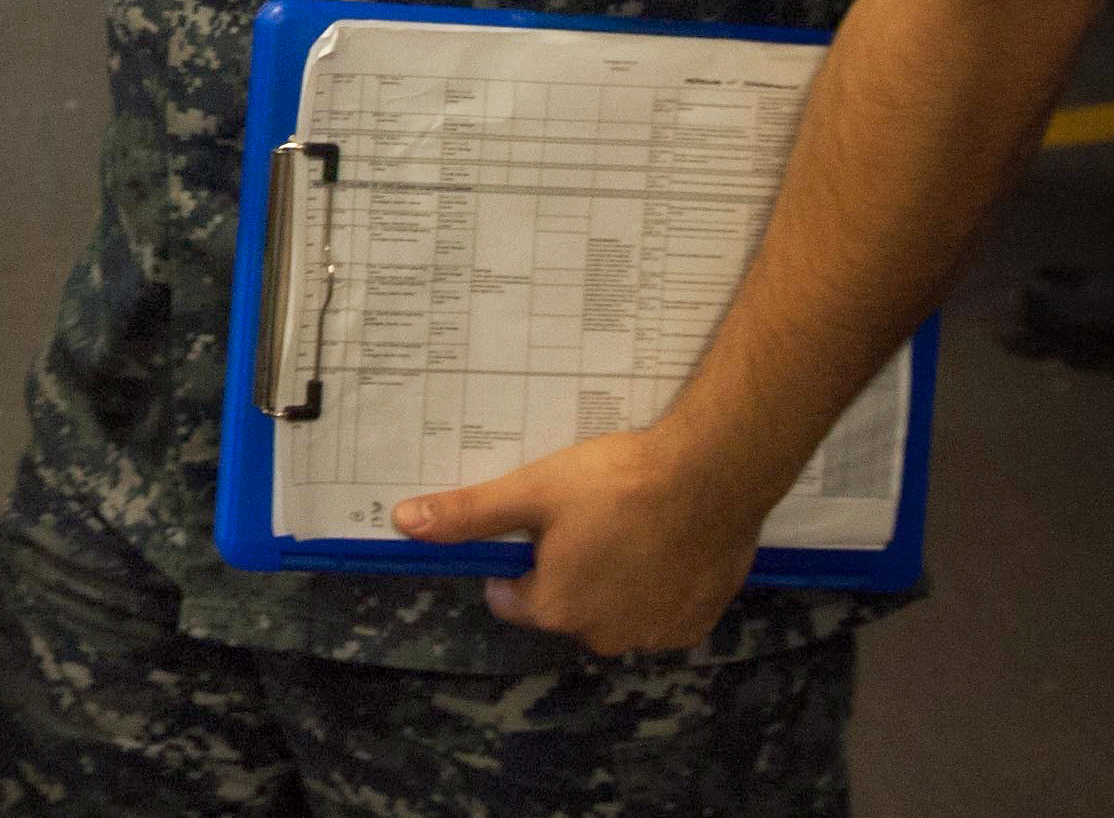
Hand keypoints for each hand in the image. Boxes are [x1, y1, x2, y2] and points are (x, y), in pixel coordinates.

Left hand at [391, 427, 769, 655]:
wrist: (712, 476)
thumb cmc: (615, 483)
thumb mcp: (531, 492)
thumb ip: (468, 515)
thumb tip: (402, 523)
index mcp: (556, 609)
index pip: (511, 598)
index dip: (516, 560)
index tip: (535, 525)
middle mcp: (602, 637)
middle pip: (563, 605)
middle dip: (565, 570)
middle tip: (584, 519)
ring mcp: (654, 635)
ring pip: (612, 610)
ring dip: (610, 581)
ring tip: (624, 527)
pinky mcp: (695, 623)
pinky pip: (658, 610)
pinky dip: (654, 586)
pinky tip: (661, 545)